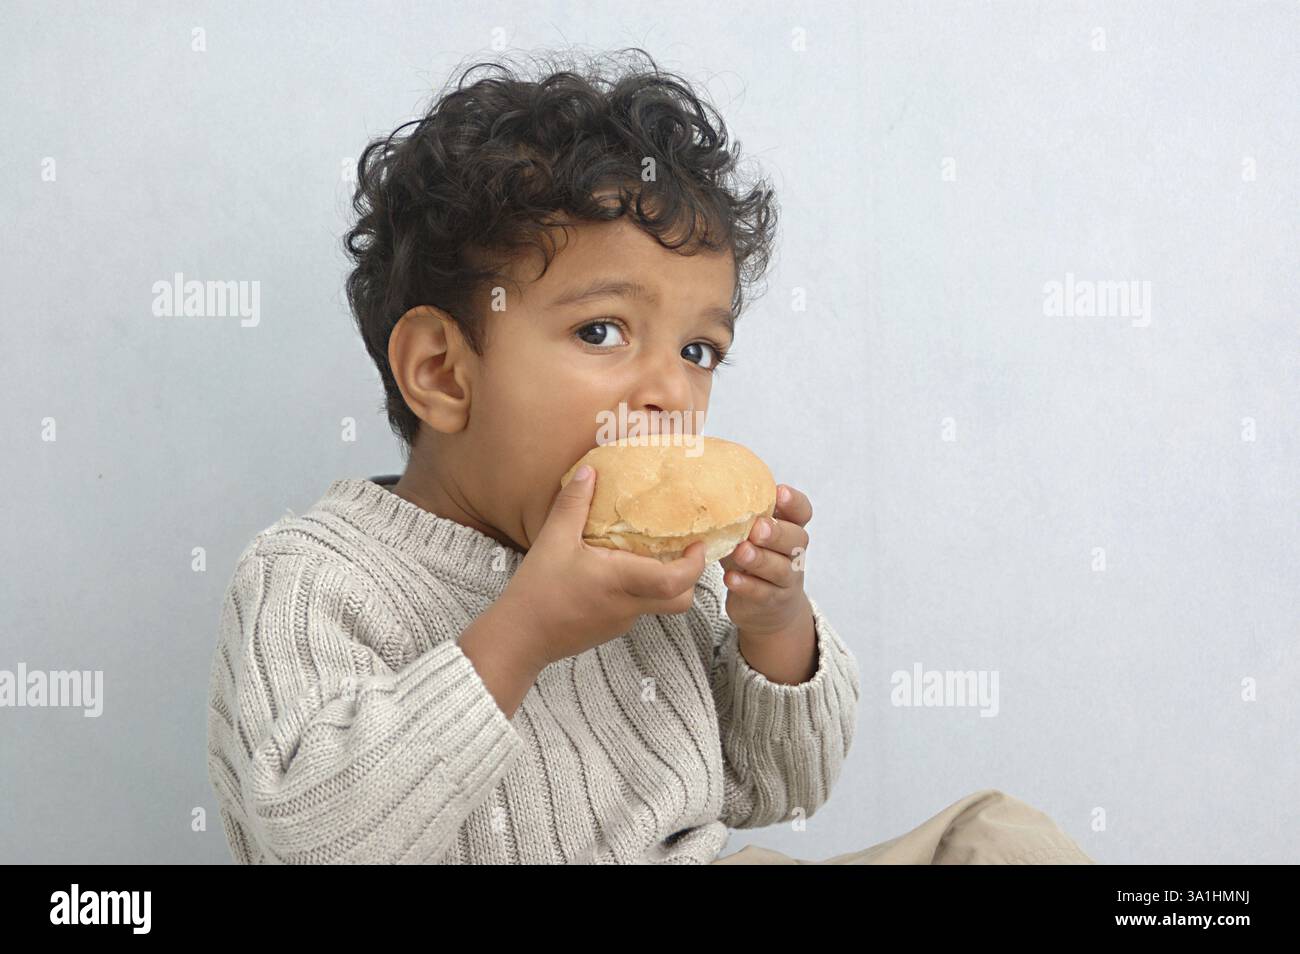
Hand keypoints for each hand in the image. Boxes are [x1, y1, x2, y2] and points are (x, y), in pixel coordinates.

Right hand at [501, 465, 708, 668]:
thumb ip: (573, 504)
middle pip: (680, 600)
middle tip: (683, 550)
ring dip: (665, 583)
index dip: (694, 564)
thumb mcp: (553, 540)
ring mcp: (621, 621)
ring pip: (660, 605)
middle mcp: (628, 606)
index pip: (675, 581)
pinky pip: (637, 609)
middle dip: (689, 577)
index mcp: (621, 582)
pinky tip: (621, 573)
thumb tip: (590, 471)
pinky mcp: (610, 628)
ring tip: (653, 554)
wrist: (519, 637)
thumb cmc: (537, 590)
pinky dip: (641, 591)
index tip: (698, 543)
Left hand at [719, 483, 812, 636]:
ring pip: (780, 568)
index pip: (802, 512)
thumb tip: (705, 487)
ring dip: (760, 559)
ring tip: (741, 552)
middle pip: (796, 539)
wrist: (766, 607)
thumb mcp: (748, 534)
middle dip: (777, 533)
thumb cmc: (752, 558)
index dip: (794, 502)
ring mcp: (786, 579)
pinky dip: (747, 585)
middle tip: (757, 528)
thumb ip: (740, 515)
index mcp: (790, 528)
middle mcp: (794, 552)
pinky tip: (730, 579)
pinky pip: (762, 593)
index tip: (779, 492)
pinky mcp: (772, 600)